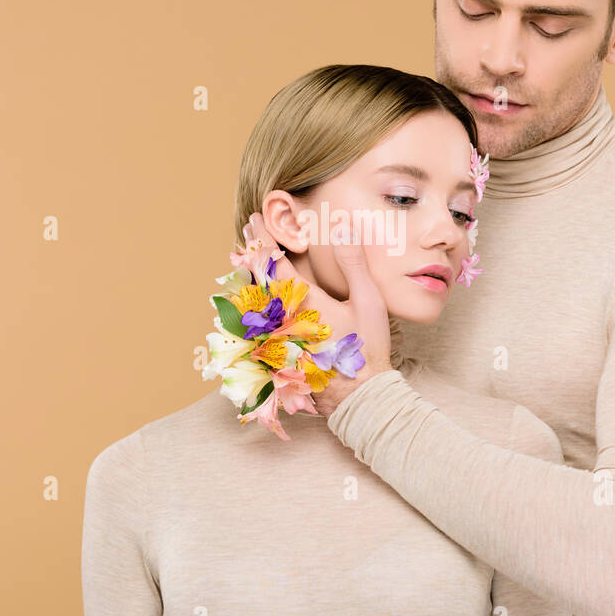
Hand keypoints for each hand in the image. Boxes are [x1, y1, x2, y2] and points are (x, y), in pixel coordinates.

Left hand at [243, 211, 391, 415]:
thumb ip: (353, 263)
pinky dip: (253, 302)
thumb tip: (341, 227)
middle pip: (257, 278)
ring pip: (254, 301)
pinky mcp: (277, 353)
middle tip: (248, 230)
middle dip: (252, 251)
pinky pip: (257, 323)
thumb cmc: (367, 348)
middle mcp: (282, 319)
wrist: (359, 396)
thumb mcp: (369, 301)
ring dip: (249, 275)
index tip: (256, 219)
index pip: (274, 263)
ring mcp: (276, 338)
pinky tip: (255, 294)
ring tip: (245, 257)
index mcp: (303, 302)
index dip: (264, 239)